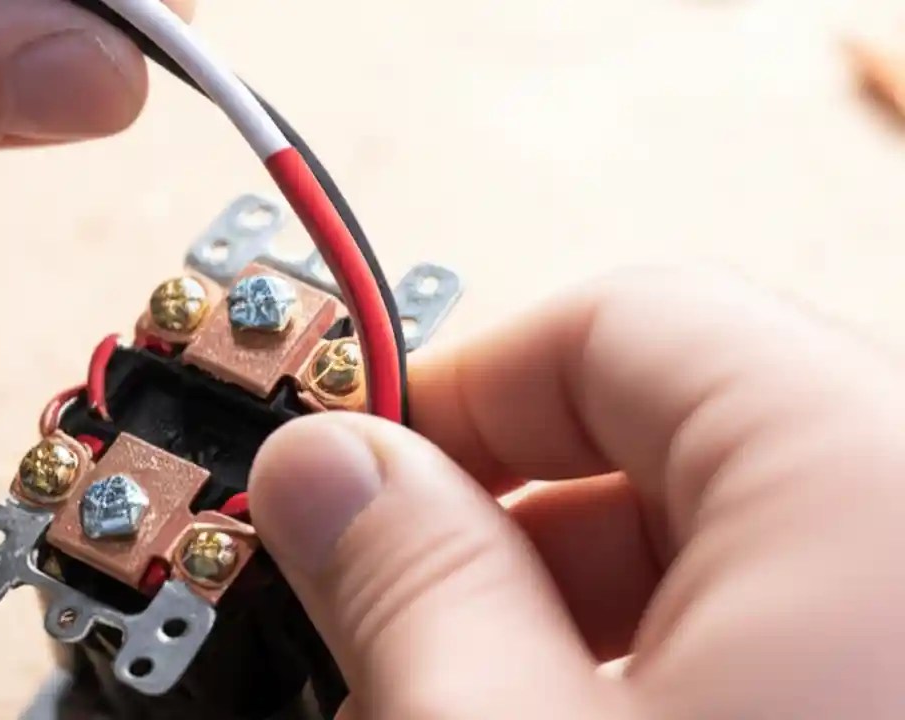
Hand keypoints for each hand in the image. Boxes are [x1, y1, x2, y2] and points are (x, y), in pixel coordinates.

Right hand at [250, 267, 904, 718]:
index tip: (360, 459)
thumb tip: (325, 469)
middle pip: (672, 434)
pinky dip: (670, 665)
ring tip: (484, 702)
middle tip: (399, 612)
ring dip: (574, 612)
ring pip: (726, 547)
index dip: (456, 383)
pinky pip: (789, 625)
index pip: (619, 322)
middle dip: (504, 521)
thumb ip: (407, 579)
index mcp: (869, 486)